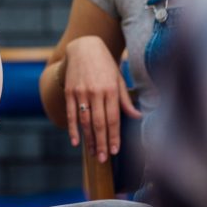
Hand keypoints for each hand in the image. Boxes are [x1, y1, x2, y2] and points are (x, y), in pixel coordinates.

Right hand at [63, 36, 139, 162]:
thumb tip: (137, 116)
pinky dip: (72, 129)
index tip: (115, 151)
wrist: (84, 47)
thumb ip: (125, 100)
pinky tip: (76, 141)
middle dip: (102, 143)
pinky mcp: (69, 92)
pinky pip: (71, 114)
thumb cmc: (105, 64)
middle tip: (104, 159)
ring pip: (85, 121)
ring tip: (93, 153)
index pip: (113, 118)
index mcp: (110, 89)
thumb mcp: (118, 79)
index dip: (114, 136)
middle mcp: (95, 92)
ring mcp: (81, 92)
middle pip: (99, 123)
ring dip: (89, 139)